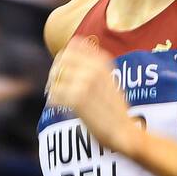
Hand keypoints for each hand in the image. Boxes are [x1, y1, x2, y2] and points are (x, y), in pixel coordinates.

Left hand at [46, 38, 140, 155]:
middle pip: (62, 59)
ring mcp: (85, 83)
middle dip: (56, 70)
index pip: (74, 45)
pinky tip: (59, 105)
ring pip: (55, 77)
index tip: (63, 68)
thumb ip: (94, 66)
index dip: (64, 57)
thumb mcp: (109, 80)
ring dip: (53, 86)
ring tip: (57, 95)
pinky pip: (54, 94)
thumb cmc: (115, 109)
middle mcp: (93, 69)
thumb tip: (73, 50)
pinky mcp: (77, 100)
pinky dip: (53, 100)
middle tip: (55, 83)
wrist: (123, 130)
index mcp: (102, 62)